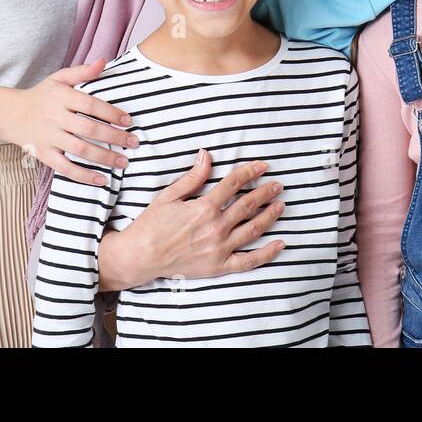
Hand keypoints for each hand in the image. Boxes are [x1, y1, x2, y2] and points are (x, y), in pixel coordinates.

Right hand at [1, 59, 138, 186]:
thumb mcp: (59, 78)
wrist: (10, 114)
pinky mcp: (43, 155)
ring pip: (79, 150)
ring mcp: (48, 138)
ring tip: (124, 162)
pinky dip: (84, 176)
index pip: (90, 104)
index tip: (129, 121)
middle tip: (134, 143)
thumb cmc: (42, 95)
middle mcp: (54, 117)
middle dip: (114, 137)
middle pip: (88, 129)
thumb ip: (82, 72)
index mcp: (60, 96)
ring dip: (104, 157)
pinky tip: (102, 180)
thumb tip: (104, 62)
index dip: (111, 113)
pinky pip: (65, 168)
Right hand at [98, 150, 286, 289]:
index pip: (234, 184)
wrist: (140, 257)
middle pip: (248, 205)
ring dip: (270, 216)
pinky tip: (281, 243)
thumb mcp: (169, 196)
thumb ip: (192, 177)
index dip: (250, 172)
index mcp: (204, 208)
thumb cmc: (151, 225)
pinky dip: (267, 253)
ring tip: (281, 205)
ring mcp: (219, 249)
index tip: (262, 166)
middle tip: (278, 184)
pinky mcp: (219, 266)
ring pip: (253, 229)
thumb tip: (206, 155)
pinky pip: (249, 261)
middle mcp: (215, 228)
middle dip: (265, 192)